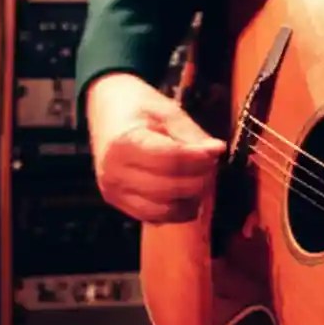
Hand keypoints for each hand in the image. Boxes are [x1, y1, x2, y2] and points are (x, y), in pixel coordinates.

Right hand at [87, 72, 226, 223]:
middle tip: (212, 165)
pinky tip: (187, 194)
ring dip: (190, 199)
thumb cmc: (138, 107)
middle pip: (168, 188)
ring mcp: (114, 192)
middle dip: (198, 179)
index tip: (215, 151)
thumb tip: (217, 150)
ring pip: (163, 210)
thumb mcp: (166, 110)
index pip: (170, 160)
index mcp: (124, 144)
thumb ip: (191, 133)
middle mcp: (115, 173)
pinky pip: (154, 217)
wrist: (106, 111)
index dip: (198, 159)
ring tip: (201, 179)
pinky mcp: (119, 204)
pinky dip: (176, 210)